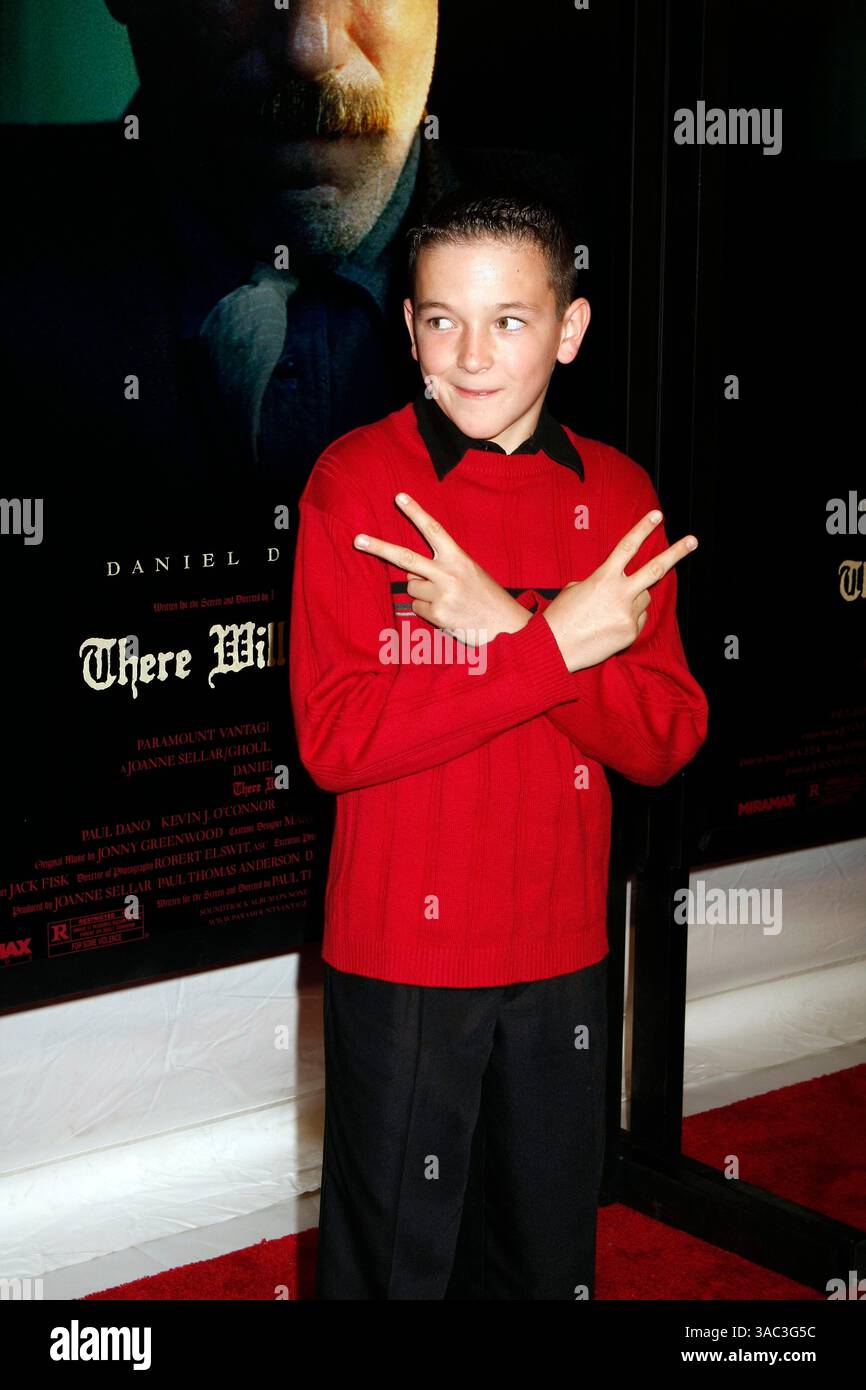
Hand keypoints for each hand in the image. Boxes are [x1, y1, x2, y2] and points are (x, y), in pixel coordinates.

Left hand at [353, 493, 528, 643]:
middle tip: (357, 539)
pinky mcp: (438, 615)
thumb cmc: (484, 596)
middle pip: (405, 557)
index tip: (399, 497)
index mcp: (459, 557)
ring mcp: (442, 595)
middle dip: (378, 548)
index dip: (416, 512)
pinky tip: (446, 613)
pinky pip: (416, 608)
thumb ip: (443, 566)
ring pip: (411, 587)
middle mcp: (449, 573)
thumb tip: (411, 572)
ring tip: (446, 599)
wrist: (506, 625)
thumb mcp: (469, 571)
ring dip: (421, 592)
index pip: (433, 529)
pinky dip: (427, 611)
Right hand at [542, 510, 697, 672]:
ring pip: (645, 598)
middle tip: (693, 541)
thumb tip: (615, 584)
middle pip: (655, 569)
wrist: (554, 649)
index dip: (643, 528)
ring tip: (610, 611)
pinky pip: (639, 619)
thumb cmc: (560, 617)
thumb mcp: (575, 589)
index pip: (628, 547)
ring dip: (635, 599)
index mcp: (603, 577)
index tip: (658, 515)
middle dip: (676, 553)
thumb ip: (599, 581)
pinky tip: (610, 626)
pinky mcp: (631, 632)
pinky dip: (630, 619)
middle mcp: (620, 593)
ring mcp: (628, 613)